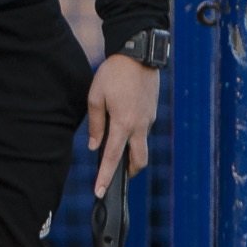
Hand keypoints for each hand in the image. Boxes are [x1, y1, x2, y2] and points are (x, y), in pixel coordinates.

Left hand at [86, 53, 159, 196]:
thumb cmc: (113, 74)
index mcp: (123, 124)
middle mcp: (140, 126)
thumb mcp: (96, 96)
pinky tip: (122, 122)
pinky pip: (143, 130)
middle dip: (128, 172)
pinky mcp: (152, 113)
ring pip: (141, 145)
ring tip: (114, 140)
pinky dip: (133, 134)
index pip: (113, 158)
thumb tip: (94, 146)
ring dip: (130, 149)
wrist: (138, 54)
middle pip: (139, 161)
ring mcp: (149, 120)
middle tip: (116, 174)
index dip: (105, 177)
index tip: (99, 192)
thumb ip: (95, 124)